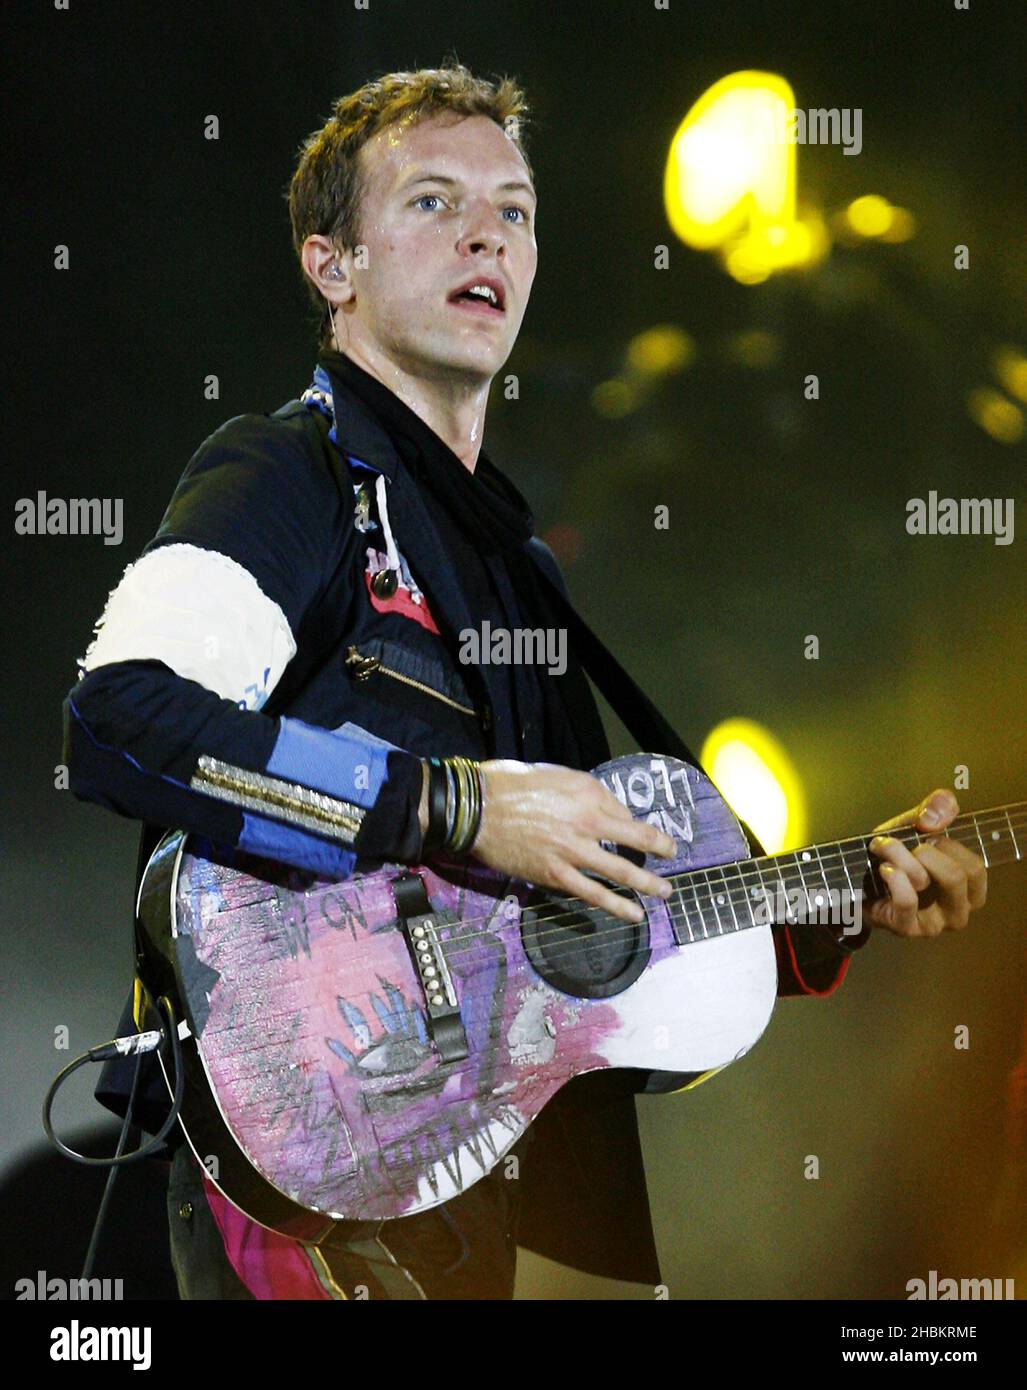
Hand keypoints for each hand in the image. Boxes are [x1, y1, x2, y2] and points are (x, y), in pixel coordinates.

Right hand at [467, 760, 675, 923]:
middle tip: (672, 860)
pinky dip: (615, 905)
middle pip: (635, 841)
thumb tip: (607, 811)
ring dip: (646, 884)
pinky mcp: (555, 875)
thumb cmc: (512, 785)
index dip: (638, 827)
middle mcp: (587, 821)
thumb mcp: (557, 774)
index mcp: (588, 793)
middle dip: (660, 852)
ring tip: (663, 894)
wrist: (477, 808)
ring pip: (620, 872)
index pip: (625, 814)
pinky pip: (591, 893)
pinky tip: (632, 914)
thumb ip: (586, 793)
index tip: (647, 836)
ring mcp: (573, 851)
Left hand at [867, 789, 986, 936]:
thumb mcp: (918, 826)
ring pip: (924, 881)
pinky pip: (905, 900)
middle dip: (926, 850)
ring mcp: (933, 924)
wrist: (861, 882)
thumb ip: (936, 810)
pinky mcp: (906, 928)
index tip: (928, 837)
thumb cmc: (897, 857)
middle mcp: (958, 912)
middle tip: (909, 845)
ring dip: (900, 856)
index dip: (950, 845)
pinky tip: (884, 869)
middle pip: (956, 876)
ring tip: (885, 851)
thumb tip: (935, 818)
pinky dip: (893, 877)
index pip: (975, 868)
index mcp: (969, 891)